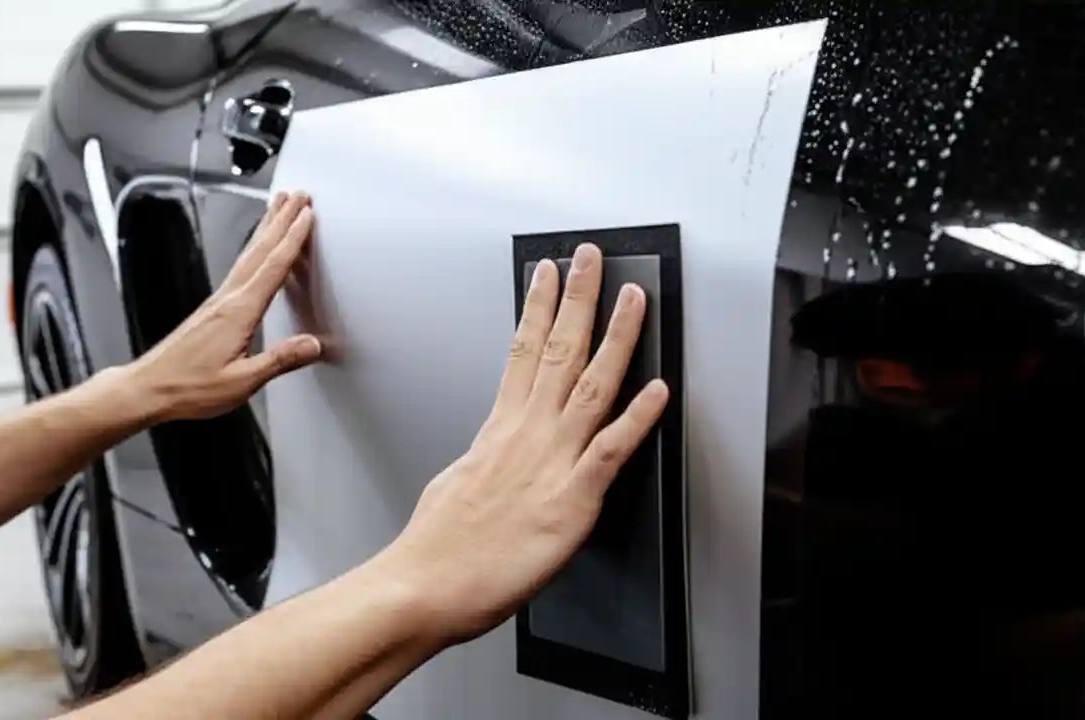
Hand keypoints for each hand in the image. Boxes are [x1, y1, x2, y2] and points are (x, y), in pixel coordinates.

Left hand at [129, 191, 323, 421]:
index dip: (293, 239)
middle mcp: (227, 299)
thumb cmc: (190, 387)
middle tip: (298, 195)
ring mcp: (218, 301)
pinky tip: (256, 249)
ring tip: (278, 207)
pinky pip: (240, 267)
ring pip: (249, 254)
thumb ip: (280, 361)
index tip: (307, 216)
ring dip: (266, 227)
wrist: (149, 388)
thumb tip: (312, 344)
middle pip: (260, 250)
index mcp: (238, 312)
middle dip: (282, 220)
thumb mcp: (242, 381)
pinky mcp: (213, 308)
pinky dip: (254, 249)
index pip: (273, 267)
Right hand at [381, 243, 668, 644]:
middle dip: (578, 299)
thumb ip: (485, 460)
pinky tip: (659, 389)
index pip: (522, 352)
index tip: (546, 274)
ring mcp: (551, 462)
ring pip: (590, 385)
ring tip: (632, 298)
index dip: (538, 307)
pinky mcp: (572, 499)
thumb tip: (492, 454)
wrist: (425, 587)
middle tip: (590, 258)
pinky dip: (638, 417)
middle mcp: (526, 435)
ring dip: (616, 337)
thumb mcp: (456, 484)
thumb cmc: (438, 548)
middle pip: (558, 351)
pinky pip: (612, 450)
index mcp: (499, 431)